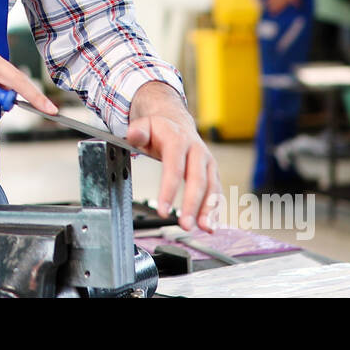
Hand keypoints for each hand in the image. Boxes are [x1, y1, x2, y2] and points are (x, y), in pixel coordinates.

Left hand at [125, 82, 220, 232]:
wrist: (176, 122)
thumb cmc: (160, 129)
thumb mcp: (144, 126)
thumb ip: (138, 132)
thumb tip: (133, 135)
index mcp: (178, 141)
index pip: (174, 168)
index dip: (169, 191)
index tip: (163, 211)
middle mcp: (197, 151)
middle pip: (198, 180)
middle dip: (193, 204)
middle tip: (185, 225)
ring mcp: (207, 161)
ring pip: (212, 186)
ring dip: (209, 209)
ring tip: (204, 228)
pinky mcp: (212, 171)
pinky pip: (216, 191)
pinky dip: (215, 209)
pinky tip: (211, 224)